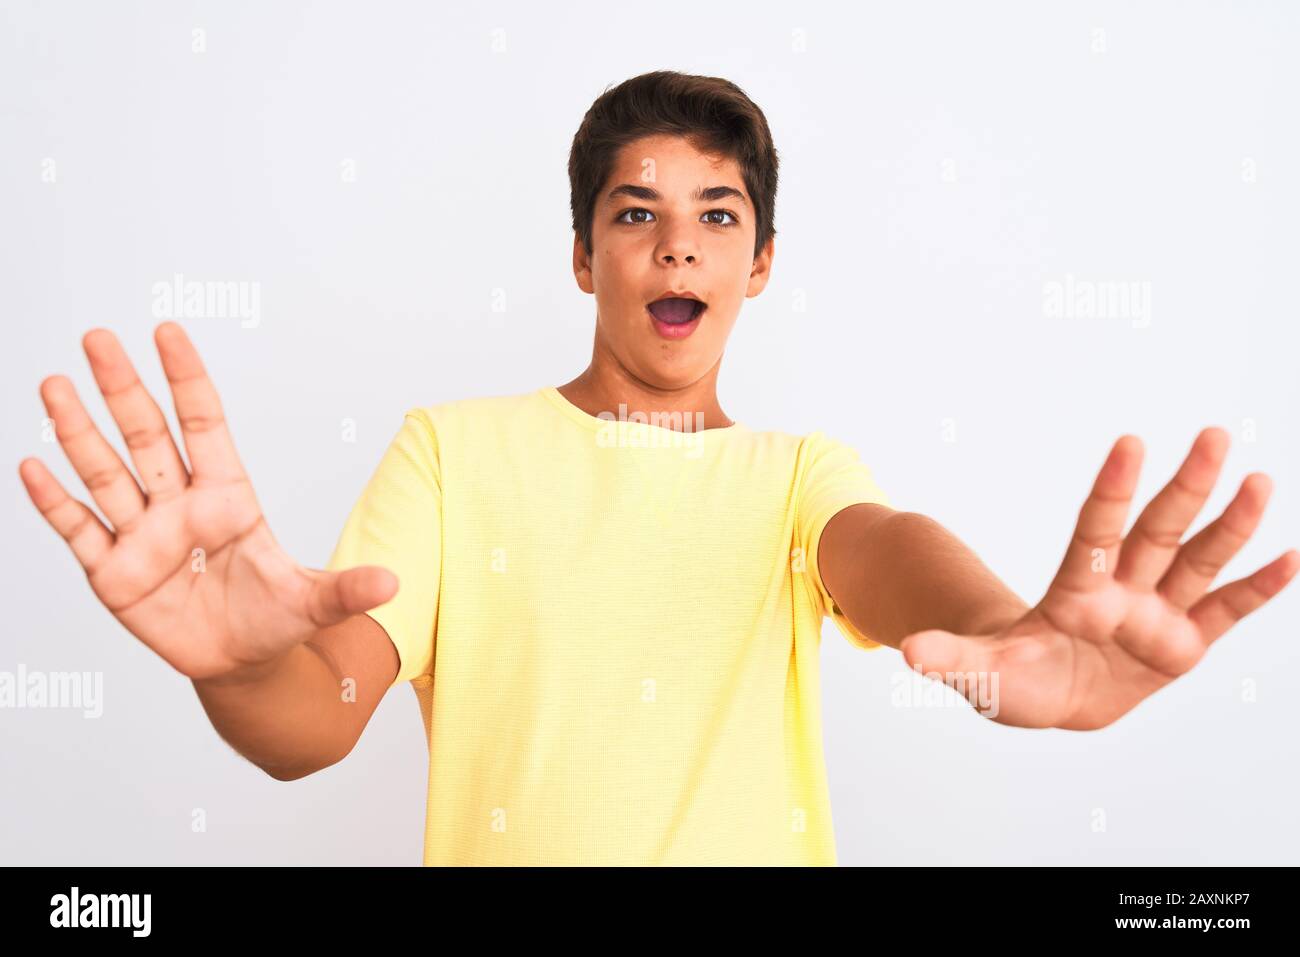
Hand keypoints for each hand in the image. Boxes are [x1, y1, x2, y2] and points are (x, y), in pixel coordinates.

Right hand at [19, 323, 397, 680]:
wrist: (240, 663)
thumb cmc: (274, 617)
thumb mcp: (314, 603)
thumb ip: (347, 591)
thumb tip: (395, 585)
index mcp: (229, 497)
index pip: (204, 424)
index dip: (187, 378)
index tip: (168, 330)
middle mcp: (180, 506)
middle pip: (147, 437)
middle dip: (123, 388)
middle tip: (99, 337)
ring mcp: (142, 537)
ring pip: (105, 474)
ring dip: (79, 432)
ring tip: (54, 383)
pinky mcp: (113, 573)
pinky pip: (79, 530)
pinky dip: (55, 500)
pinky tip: (31, 465)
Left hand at [899, 427, 1298, 729]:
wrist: (1045, 698)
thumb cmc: (1012, 679)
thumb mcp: (982, 673)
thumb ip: (954, 659)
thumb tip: (909, 652)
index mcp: (1074, 591)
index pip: (1096, 532)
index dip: (1111, 490)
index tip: (1130, 443)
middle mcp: (1121, 591)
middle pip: (1156, 531)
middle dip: (1185, 486)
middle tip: (1213, 433)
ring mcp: (1155, 614)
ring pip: (1197, 561)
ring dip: (1230, 525)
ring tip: (1258, 478)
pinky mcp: (1182, 645)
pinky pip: (1225, 612)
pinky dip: (1257, 589)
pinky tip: (1290, 556)